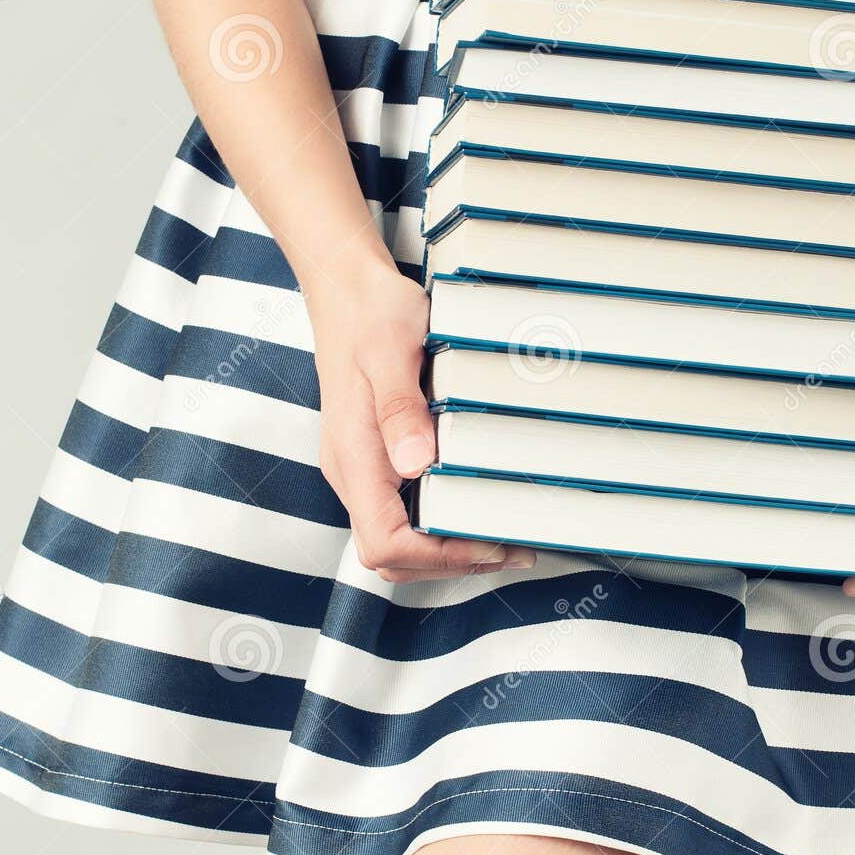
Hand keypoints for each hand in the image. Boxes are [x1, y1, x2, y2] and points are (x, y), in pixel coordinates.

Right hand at [308, 256, 534, 582]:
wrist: (345, 291)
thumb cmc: (370, 314)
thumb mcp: (393, 348)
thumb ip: (400, 409)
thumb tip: (415, 464)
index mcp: (354, 456)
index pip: (385, 543)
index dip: (438, 556)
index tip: (487, 542)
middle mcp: (352, 472)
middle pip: (389, 556)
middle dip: (448, 564)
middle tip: (509, 549)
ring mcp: (361, 469)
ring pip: (394, 542)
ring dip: (445, 552)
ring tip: (500, 539)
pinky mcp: (374, 461)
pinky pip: (399, 515)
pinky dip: (437, 527)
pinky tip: (473, 509)